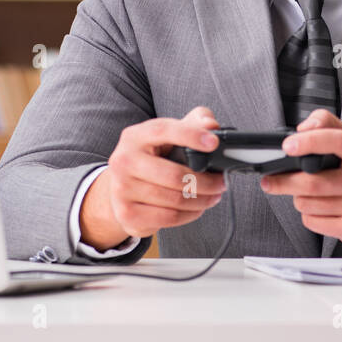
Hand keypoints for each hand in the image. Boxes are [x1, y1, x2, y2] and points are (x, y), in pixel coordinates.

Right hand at [79, 106, 226, 249]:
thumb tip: (211, 125)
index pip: (163, 130)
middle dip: (206, 182)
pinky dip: (189, 215)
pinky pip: (169, 218)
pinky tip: (196, 208)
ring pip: (175, 200)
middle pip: (174, 175)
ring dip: (202, 200)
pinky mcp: (127, 214)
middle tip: (221, 183)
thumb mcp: (167, 137)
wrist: (120, 188)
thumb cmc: (150, 159)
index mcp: (134, 136)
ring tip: (213, 196)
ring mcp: (122, 189)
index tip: (213, 142)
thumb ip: (192, 123)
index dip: (190, 135)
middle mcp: (123, 161)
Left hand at [259, 109, 341, 246]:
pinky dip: (307, 215)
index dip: (310, 141)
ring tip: (305, 193)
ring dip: (297, 198)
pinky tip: (318, 208)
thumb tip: (303, 128)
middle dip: (284, 181)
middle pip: (314, 182)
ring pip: (308, 203)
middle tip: (270, 179)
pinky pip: (313, 222)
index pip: (338, 141)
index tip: (287, 145)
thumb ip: (328, 124)